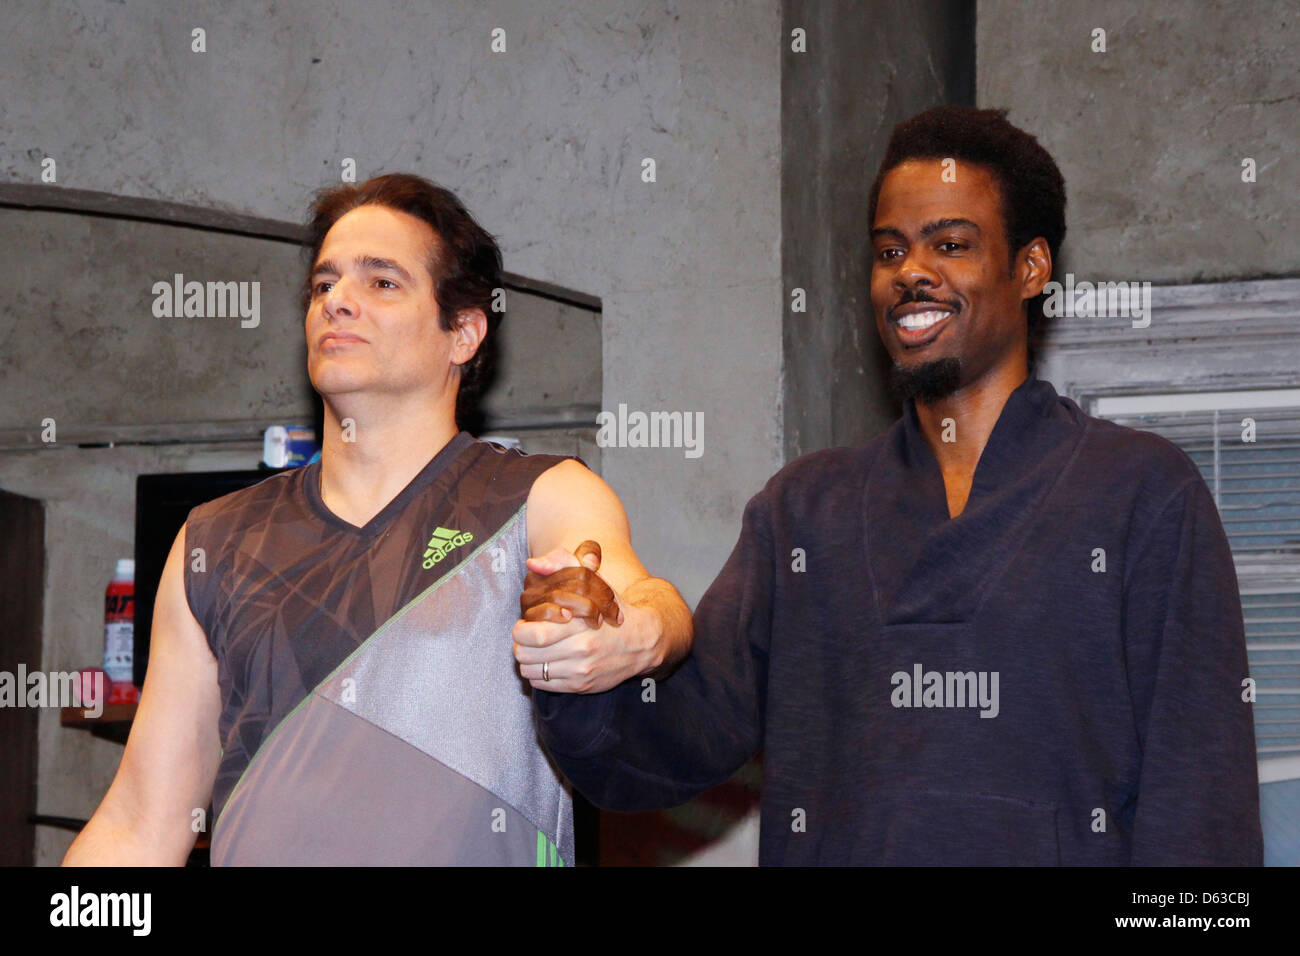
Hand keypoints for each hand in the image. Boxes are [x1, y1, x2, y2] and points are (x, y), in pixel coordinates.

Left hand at [515, 541, 659, 693]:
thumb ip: (562, 564)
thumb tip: (533, 564)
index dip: (521, 628)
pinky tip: (548, 661)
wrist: (642, 641)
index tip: (526, 622)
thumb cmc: (611, 611)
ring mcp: (580, 671)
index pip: (533, 634)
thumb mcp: (593, 581)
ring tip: (537, 649)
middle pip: (526, 654)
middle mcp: (580, 650)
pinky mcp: (580, 686)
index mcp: (580, 624)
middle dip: (521, 644)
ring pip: (530, 671)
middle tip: (528, 636)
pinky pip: (542, 685)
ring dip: (528, 659)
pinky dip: (538, 674)